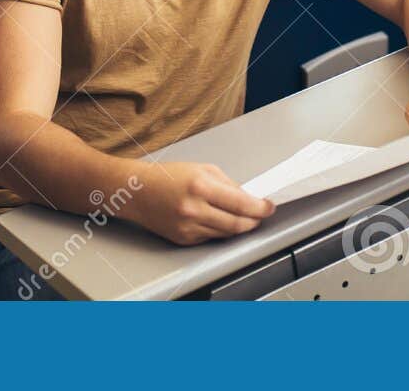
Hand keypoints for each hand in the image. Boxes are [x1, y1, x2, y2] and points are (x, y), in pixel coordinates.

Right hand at [132, 161, 274, 245]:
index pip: (240, 203)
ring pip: (226, 234)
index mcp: (200, 187)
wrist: (138, 192)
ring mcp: (188, 227)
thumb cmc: (168, 176)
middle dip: (254, 221)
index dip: (260, 207)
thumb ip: (228, 184)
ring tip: (243, 216)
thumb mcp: (202, 169)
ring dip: (239, 227)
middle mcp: (194, 209)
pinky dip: (220, 230)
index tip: (269, 206)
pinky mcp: (184, 239)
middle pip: (236, 224)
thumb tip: (249, 198)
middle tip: (261, 215)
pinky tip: (218, 219)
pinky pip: (211, 237)